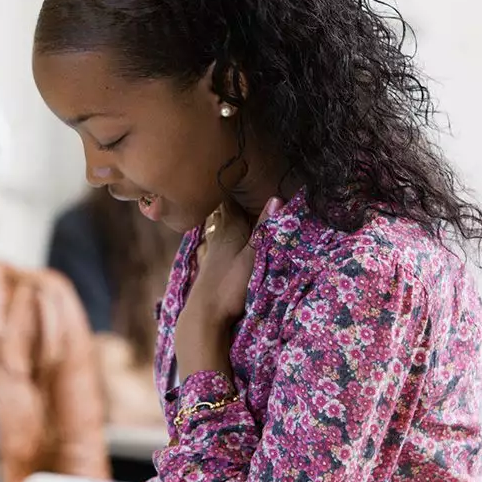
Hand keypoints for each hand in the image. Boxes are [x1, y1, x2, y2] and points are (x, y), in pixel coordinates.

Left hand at [175, 197, 280, 377]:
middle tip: (248, 179)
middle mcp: (218, 233)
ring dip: (229, 213)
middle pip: (226, 207)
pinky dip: (225, 231)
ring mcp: (211, 248)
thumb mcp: (254, 257)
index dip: (236, 179)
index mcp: (229, 228)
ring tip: (240, 201)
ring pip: (220, 223)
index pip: (231, 195)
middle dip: (235, 194)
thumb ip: (264, 229)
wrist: (203, 316)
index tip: (247, 165)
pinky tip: (227, 234)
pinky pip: (218, 238)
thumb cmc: (229, 286)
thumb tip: (277, 196)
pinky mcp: (210, 263)